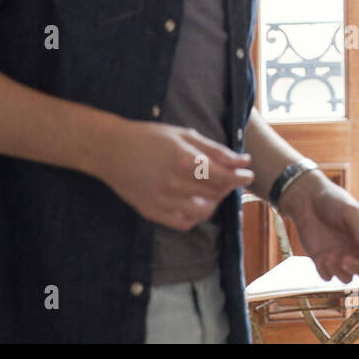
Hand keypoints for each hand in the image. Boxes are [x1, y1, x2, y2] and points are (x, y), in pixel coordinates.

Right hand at [96, 118, 253, 230]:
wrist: (110, 150)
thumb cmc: (149, 137)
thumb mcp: (184, 135)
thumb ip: (215, 149)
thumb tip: (243, 160)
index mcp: (184, 160)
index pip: (223, 176)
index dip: (240, 177)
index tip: (248, 174)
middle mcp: (174, 184)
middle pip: (215, 193)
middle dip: (229, 187)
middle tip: (230, 178)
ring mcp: (162, 201)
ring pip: (203, 211)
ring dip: (215, 202)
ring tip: (213, 190)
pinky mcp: (152, 212)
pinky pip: (183, 222)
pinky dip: (196, 216)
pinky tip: (195, 202)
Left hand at [280, 173, 358, 283]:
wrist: (308, 200)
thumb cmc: (334, 201)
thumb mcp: (351, 212)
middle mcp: (356, 251)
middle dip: (357, 269)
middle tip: (345, 259)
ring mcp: (340, 257)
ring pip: (347, 278)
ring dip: (340, 272)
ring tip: (329, 257)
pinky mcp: (323, 261)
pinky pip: (327, 277)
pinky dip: (325, 272)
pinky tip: (320, 258)